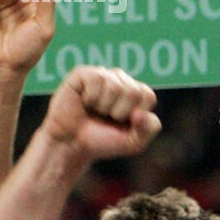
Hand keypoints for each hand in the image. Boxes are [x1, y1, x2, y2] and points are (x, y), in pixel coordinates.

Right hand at [43, 66, 159, 163]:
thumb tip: (141, 113)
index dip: (135, 116)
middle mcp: (120, 79)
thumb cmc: (101, 142)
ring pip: (115, 86)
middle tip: (104, 119)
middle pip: (133, 92)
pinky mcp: (83, 74)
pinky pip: (97, 79)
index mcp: (135, 92)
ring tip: (93, 111)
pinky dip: (90, 98)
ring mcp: (102, 75)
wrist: (70, 146)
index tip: (121, 124)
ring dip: (103, 107)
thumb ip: (149, 129)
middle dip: (118, 113)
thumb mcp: (133, 143)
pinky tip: (83, 102)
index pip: (147, 97)